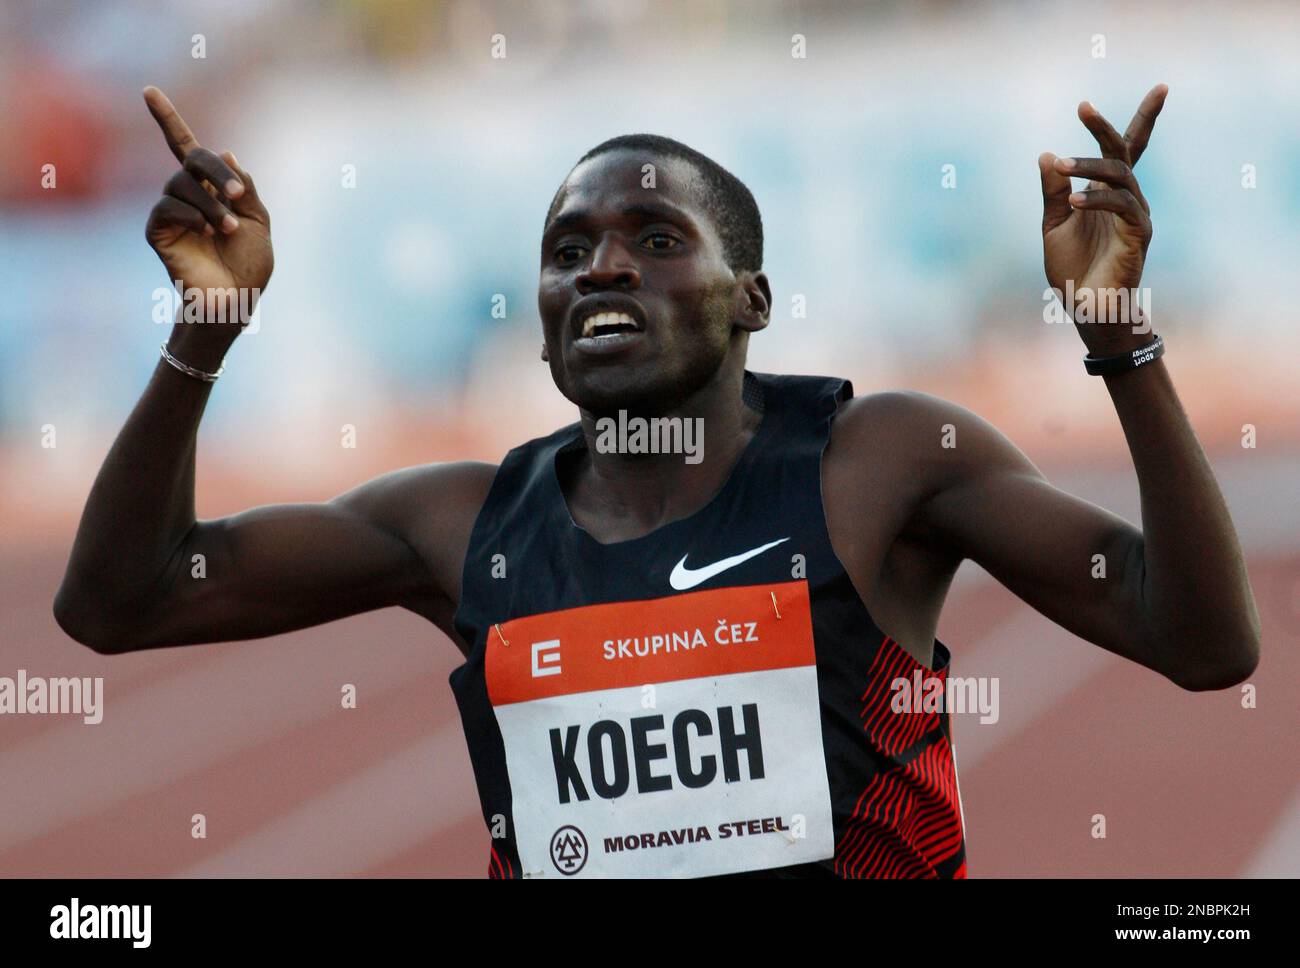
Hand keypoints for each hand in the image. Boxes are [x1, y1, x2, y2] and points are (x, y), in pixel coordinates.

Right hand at [143, 86, 272, 351]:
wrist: (236, 301)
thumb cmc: (249, 266)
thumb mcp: (259, 220)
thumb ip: (245, 187)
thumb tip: (227, 152)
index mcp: (211, 189)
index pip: (185, 147)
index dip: (167, 119)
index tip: (149, 91)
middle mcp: (187, 195)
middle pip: (191, 158)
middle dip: (216, 170)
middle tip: (238, 195)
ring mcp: (170, 213)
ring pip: (181, 184)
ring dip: (211, 203)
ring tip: (227, 229)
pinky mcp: (158, 233)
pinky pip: (166, 208)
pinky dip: (191, 215)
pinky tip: (206, 233)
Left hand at [1039, 84, 1166, 349]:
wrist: (1085, 309)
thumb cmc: (1072, 270)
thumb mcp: (1053, 225)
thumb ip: (1053, 193)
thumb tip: (1046, 155)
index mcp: (1106, 193)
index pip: (1122, 150)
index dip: (1134, 120)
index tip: (1115, 96)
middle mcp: (1124, 199)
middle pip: (1124, 152)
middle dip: (1106, 128)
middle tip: (1083, 107)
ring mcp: (1135, 215)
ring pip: (1119, 176)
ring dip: (1088, 166)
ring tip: (1060, 164)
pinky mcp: (1138, 234)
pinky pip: (1122, 206)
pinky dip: (1096, 199)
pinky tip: (1073, 200)